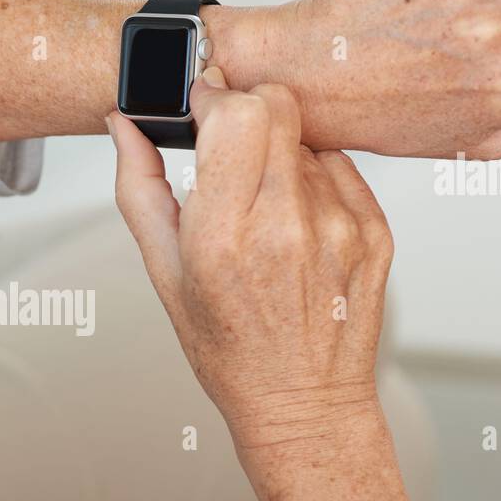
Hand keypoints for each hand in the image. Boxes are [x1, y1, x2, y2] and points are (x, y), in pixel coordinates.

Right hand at [108, 69, 392, 455]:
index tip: (199, 105)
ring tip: (262, 206)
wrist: (303, 403)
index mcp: (224, 236)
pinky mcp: (375, 231)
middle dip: (246, 108)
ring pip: (306, 137)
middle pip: (276, 105)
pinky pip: (340, 168)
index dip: (212, 97)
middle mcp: (286, 226)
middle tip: (228, 141)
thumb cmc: (229, 349)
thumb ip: (140, 189)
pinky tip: (296, 224)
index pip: (234, 113)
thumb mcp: (164, 275)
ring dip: (278, 151)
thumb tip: (125, 124)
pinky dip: (313, 179)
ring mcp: (339, 228)